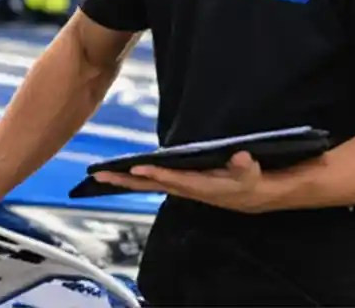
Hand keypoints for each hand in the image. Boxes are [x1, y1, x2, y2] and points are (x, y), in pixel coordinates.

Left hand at [92, 151, 273, 213]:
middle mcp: (185, 188)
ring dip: (124, 179)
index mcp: (200, 185)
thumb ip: (245, 167)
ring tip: (100, 174)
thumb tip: (241, 157)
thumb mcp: (252, 174)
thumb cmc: (251, 182)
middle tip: (100, 174)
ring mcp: (181, 187)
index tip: (137, 167)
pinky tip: (121, 174)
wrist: (254, 196)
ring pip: (147, 184)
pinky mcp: (180, 184)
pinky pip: (152, 182)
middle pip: (150, 184)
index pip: (173, 179)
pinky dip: (135, 178)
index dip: (156, 174)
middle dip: (125, 179)